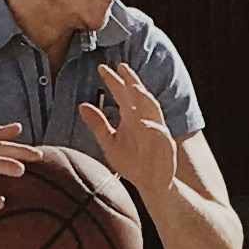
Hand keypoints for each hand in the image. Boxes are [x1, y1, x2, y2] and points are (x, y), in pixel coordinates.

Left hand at [77, 60, 177, 198]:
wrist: (149, 183)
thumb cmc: (131, 162)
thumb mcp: (109, 142)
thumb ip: (98, 124)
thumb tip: (82, 105)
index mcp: (130, 116)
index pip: (121, 94)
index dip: (113, 80)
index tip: (101, 68)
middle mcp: (144, 118)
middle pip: (138, 95)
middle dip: (131, 81)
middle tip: (121, 66)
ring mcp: (156, 129)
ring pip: (152, 109)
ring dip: (144, 98)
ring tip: (134, 88)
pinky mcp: (165, 144)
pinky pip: (160, 133)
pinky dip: (153, 127)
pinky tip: (144, 124)